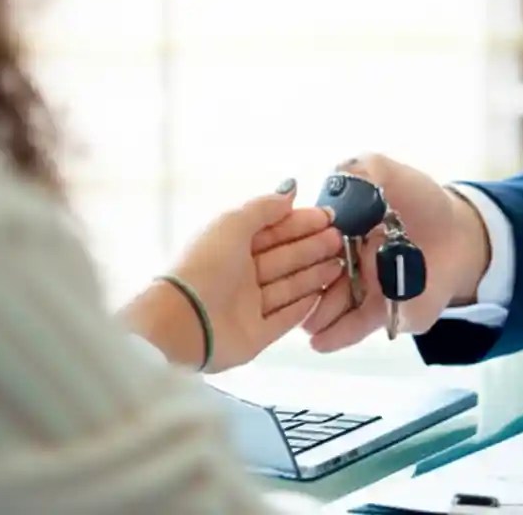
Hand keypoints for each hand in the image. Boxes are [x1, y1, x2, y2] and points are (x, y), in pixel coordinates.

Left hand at [124, 180, 343, 370]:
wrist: (183, 322)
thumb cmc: (202, 268)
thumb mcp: (232, 223)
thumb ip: (264, 207)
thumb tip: (289, 189)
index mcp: (229, 246)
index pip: (272, 231)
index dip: (299, 223)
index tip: (327, 217)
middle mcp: (238, 275)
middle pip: (283, 258)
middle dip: (312, 247)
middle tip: (339, 239)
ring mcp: (247, 306)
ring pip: (288, 286)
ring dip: (313, 274)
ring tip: (339, 263)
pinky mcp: (255, 334)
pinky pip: (284, 318)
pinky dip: (303, 307)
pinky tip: (320, 295)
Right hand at [302, 155, 491, 351]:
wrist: (459, 235)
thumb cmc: (422, 203)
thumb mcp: (391, 174)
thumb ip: (367, 168)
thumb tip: (342, 173)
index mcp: (339, 227)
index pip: (312, 237)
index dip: (303, 243)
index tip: (297, 246)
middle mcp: (342, 261)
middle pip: (315, 274)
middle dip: (305, 282)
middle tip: (298, 286)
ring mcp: (359, 289)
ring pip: (330, 304)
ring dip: (317, 313)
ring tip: (306, 320)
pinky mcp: (379, 313)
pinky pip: (354, 327)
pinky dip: (336, 335)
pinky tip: (320, 341)